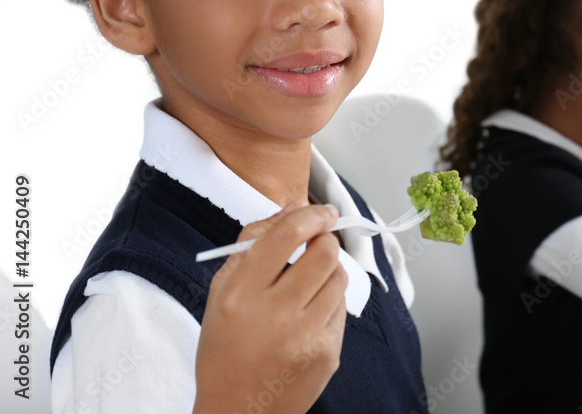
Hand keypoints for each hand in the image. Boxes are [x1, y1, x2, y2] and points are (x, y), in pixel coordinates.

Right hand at [193, 200, 347, 413]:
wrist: (238, 411)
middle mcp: (274, 315)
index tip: (320, 211)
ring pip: (339, 277)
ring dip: (329, 270)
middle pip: (323, 252)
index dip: (310, 215)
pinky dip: (330, 302)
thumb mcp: (222, 292)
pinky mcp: (327, 353)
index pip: (285, 236)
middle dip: (324, 240)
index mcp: (240, 295)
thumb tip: (295, 205)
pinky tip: (309, 314)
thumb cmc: (225, 349)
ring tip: (308, 283)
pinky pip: (342, 308)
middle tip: (316, 242)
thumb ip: (255, 242)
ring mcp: (305, 336)